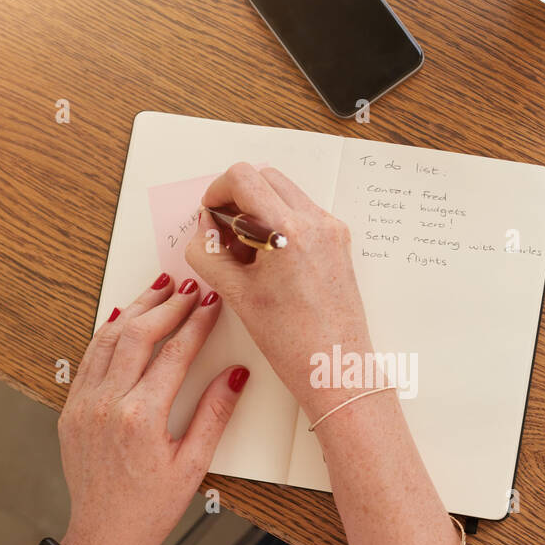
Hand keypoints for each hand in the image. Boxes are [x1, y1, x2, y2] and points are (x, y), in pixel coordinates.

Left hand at [58, 275, 248, 544]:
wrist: (103, 537)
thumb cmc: (151, 509)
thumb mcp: (194, 465)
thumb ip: (215, 414)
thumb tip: (236, 374)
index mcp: (141, 418)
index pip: (174, 354)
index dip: (197, 323)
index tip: (212, 303)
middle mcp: (107, 405)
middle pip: (139, 336)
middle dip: (168, 306)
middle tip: (190, 287)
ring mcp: (83, 405)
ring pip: (108, 340)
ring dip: (136, 310)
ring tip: (159, 290)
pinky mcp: (71, 410)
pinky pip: (89, 360)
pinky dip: (107, 334)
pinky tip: (123, 318)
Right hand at [184, 163, 372, 415]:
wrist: (336, 367)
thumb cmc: (292, 341)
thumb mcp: (235, 294)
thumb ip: (208, 253)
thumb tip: (205, 228)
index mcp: (287, 231)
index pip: (243, 178)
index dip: (217, 191)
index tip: (210, 215)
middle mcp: (315, 222)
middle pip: (266, 177)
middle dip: (238, 197)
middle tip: (225, 232)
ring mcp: (331, 230)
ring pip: (286, 193)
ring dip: (260, 209)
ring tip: (248, 253)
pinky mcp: (339, 242)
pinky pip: (303, 214)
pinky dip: (281, 223)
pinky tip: (271, 261)